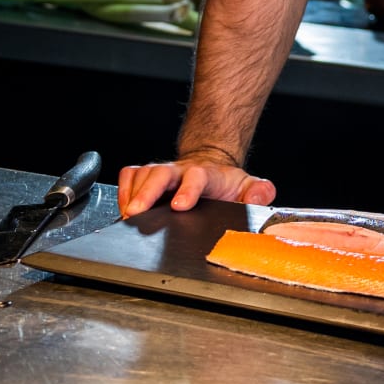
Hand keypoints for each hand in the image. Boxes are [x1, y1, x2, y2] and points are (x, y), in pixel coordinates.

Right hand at [117, 154, 276, 218]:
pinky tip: (123, 208)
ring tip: (127, 215)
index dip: (188, 190)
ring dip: (131, 194)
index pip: (197, 177)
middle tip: (137, 212)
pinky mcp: (147, 175)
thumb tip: (260, 195)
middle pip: (160, 173)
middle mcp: (180, 171)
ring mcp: (162, 172)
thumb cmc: (225, 184)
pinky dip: (123, 190)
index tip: (179, 205)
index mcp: (206, 175)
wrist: (209, 167)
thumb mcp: (248, 186)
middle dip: (147, 192)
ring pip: (141, 174)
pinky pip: (129, 176)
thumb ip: (259, 192)